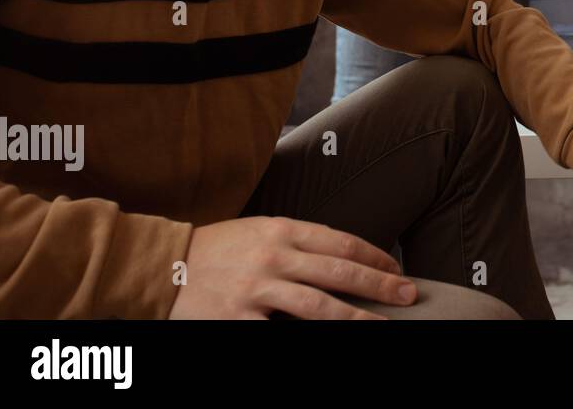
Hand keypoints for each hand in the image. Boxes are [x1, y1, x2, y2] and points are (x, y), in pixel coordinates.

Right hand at [169, 216, 415, 318]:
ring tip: (383, 327)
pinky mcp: (238, 319)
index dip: (375, 257)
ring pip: (320, 308)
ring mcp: (257, 290)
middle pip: (340, 272)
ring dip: (356, 319)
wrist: (164, 265)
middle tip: (408, 295)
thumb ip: (300, 241)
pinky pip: (280, 335)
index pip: (342, 243)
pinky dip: (308, 340)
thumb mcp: (261, 230)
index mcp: (282, 230)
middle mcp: (274, 257)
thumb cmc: (220, 248)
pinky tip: (331, 341)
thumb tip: (345, 258)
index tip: (397, 269)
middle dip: (380, 285)